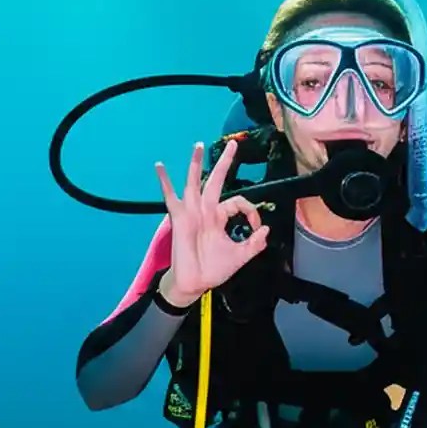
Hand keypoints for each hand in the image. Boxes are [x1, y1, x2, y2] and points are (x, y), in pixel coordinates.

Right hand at [155, 140, 269, 307]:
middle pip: (217, 180)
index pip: (238, 203)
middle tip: (234, 144)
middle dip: (225, 162)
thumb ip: (254, 244)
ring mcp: (192, 212)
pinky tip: (159, 166)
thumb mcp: (240, 256)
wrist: (195, 284)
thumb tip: (267, 230)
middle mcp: (206, 210)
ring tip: (199, 145)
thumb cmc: (214, 270)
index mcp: (220, 218)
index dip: (251, 212)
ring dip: (196, 164)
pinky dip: (164, 182)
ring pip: (195, 182)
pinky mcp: (179, 218)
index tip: (257, 227)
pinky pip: (170, 197)